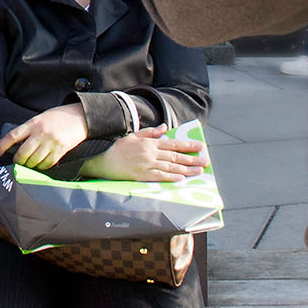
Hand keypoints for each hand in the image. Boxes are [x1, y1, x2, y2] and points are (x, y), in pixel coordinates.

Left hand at [0, 104, 89, 170]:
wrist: (80, 116)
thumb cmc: (58, 117)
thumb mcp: (40, 118)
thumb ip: (29, 130)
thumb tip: (16, 146)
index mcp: (33, 124)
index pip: (12, 136)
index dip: (0, 147)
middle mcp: (40, 133)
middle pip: (22, 153)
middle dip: (18, 161)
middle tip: (18, 162)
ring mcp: (51, 142)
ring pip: (34, 161)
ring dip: (29, 165)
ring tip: (30, 163)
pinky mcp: (60, 150)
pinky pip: (47, 164)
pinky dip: (41, 167)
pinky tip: (41, 164)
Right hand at [83, 126, 209, 181]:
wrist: (102, 158)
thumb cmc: (118, 148)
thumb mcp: (134, 135)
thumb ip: (151, 132)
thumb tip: (164, 128)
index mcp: (150, 143)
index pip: (173, 144)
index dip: (188, 145)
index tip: (200, 147)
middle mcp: (150, 153)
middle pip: (175, 157)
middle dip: (192, 159)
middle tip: (205, 161)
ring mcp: (146, 164)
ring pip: (171, 167)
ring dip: (186, 170)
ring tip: (198, 171)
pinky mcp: (141, 175)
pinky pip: (159, 177)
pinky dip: (170, 178)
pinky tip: (181, 179)